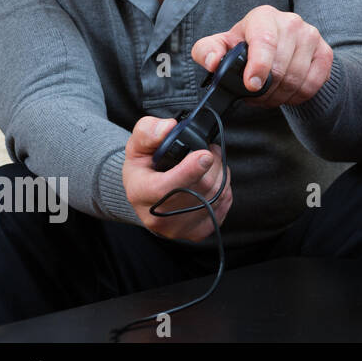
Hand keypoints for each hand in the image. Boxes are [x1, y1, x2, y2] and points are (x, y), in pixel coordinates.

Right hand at [122, 116, 231, 241]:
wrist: (145, 196)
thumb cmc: (144, 169)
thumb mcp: (137, 145)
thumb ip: (149, 131)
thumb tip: (168, 128)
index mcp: (141, 193)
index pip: (167, 188)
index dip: (190, 171)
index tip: (206, 155)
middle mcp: (159, 217)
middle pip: (200, 189)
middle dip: (212, 164)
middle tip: (210, 150)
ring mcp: (179, 228)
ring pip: (215, 197)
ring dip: (221, 174)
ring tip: (211, 163)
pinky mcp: (197, 233)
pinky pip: (223, 207)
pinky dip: (224, 190)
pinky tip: (214, 181)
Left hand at [191, 6, 333, 107]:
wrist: (281, 45)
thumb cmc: (247, 45)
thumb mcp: (222, 45)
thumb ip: (206, 51)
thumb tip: (214, 62)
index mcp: (263, 17)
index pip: (265, 41)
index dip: (259, 66)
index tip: (251, 86)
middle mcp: (291, 22)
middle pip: (281, 67)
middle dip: (265, 90)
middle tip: (254, 95)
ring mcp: (311, 37)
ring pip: (297, 79)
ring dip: (279, 96)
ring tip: (268, 95)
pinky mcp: (325, 53)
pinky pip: (313, 84)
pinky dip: (297, 96)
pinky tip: (286, 92)